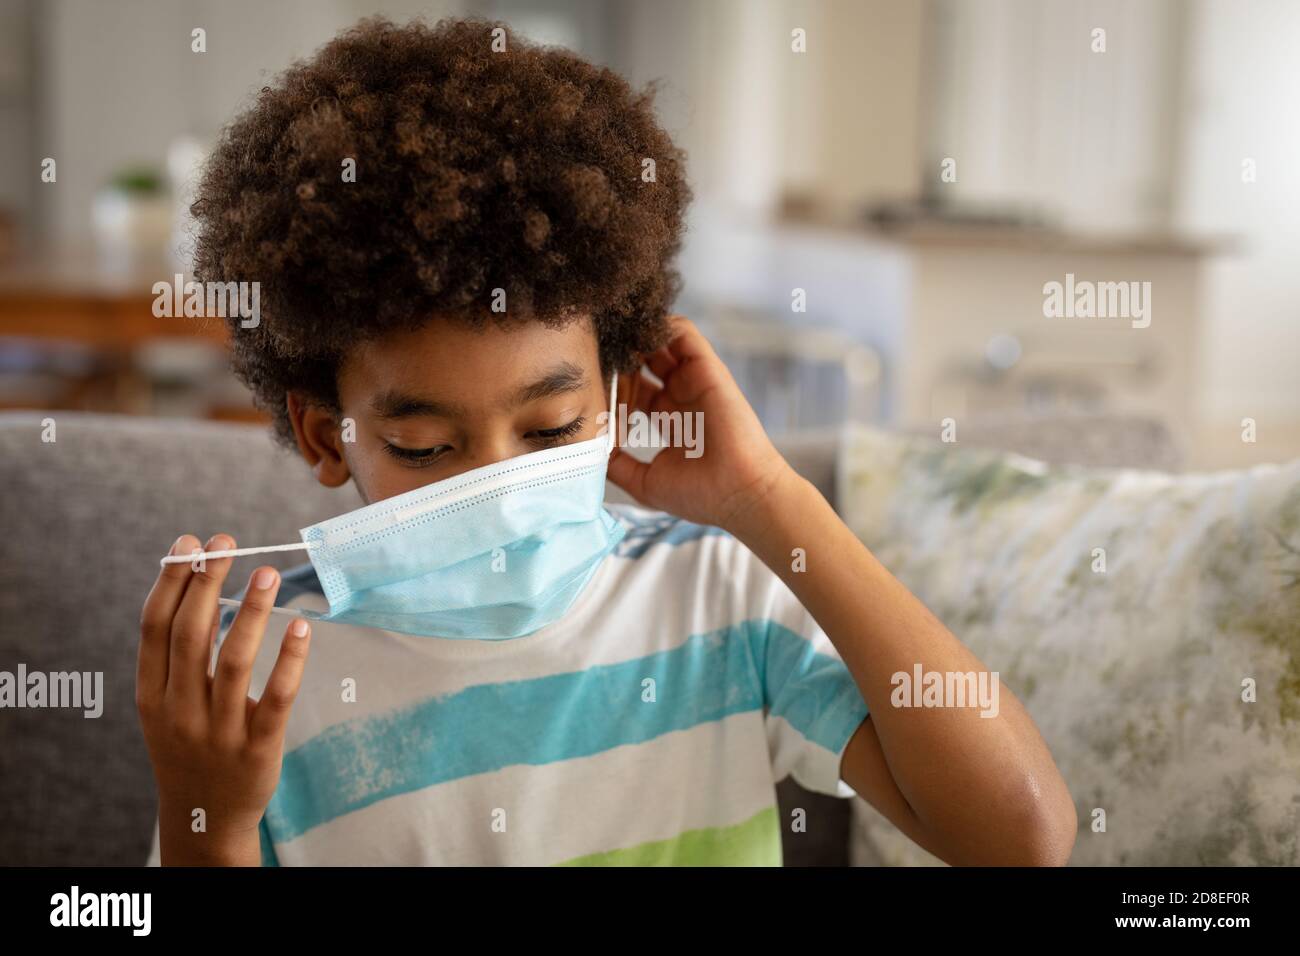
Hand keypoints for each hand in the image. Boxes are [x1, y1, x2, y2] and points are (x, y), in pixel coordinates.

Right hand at [137, 534, 311, 864]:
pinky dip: (289, 660)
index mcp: (150, 695)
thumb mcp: (163, 706)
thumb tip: (194, 581)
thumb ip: (173, 657)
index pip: (154, 628)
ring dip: (249, 612)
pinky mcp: (257, 748)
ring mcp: (218, 731)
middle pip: (190, 636)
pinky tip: (301, 628)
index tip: (187, 544)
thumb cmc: (188, 747)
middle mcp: (179, 711)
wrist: (202, 821)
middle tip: (227, 542)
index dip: (169, 582)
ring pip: (233, 662)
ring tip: (266, 572)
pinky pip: (276, 697)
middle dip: (206, 583)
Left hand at [606, 316, 794, 533]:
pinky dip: (659, 327)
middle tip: (597, 369)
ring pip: (659, 343)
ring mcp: (694, 381)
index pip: (633, 390)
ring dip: (634, 342)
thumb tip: (589, 452)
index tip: (590, 396)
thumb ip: (617, 465)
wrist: (737, 493)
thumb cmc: (699, 494)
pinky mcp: (707, 368)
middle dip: (617, 364)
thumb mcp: (644, 483)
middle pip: (642, 364)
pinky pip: (682, 332)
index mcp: (669, 419)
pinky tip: (635, 342)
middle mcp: (681, 397)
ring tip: (613, 350)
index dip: (611, 390)